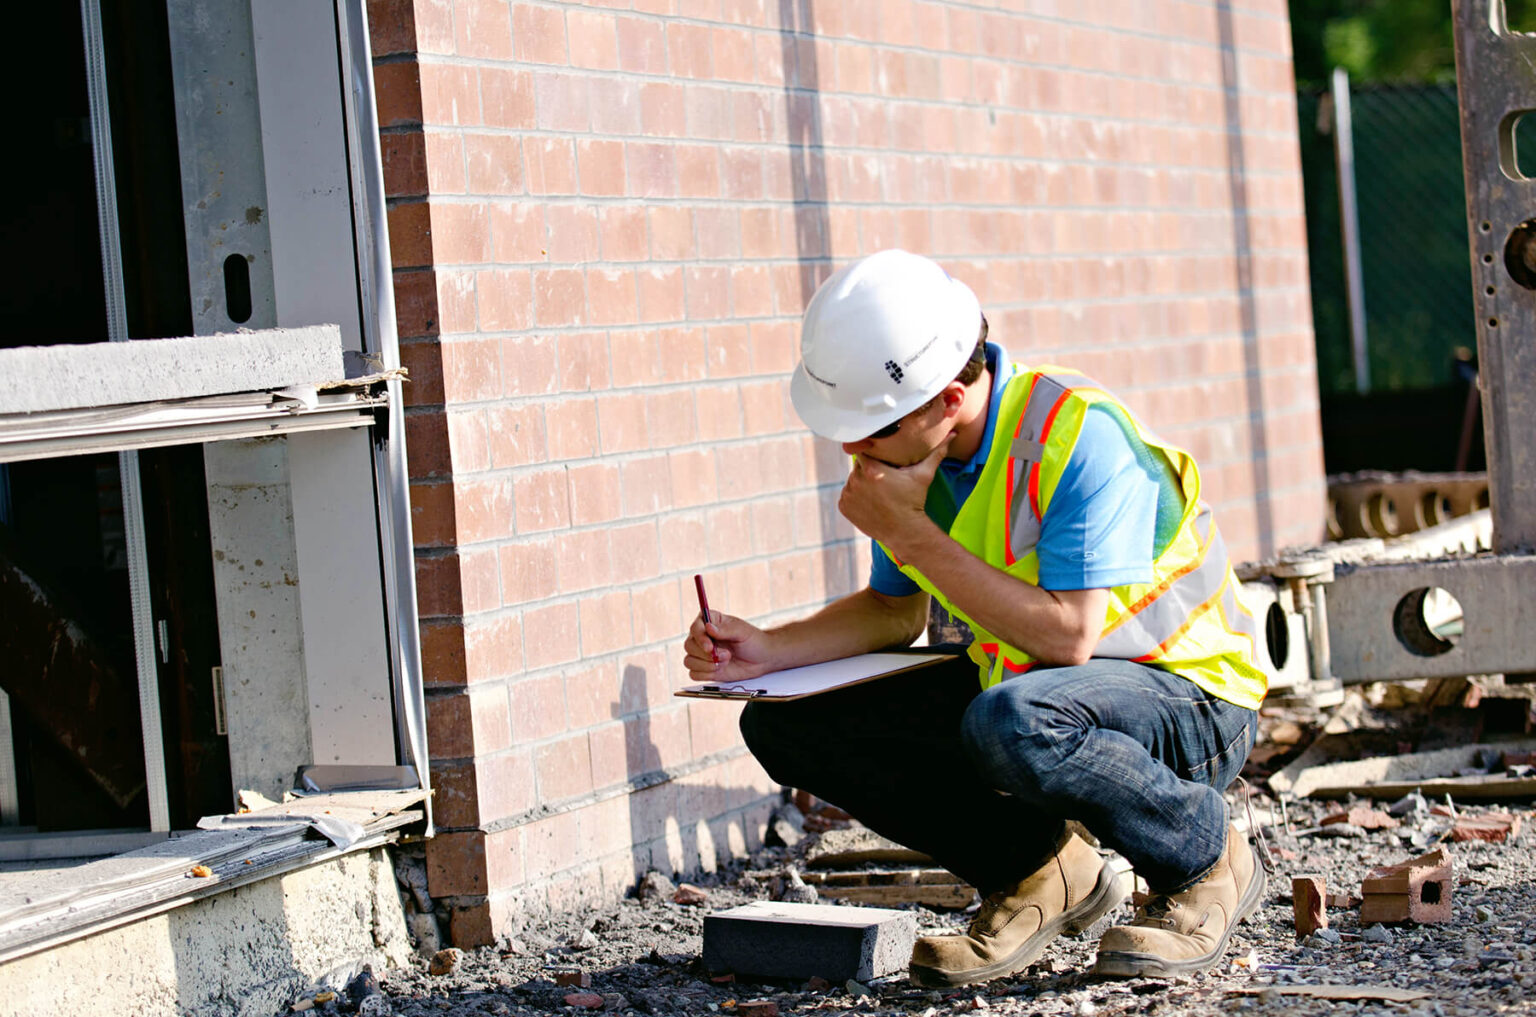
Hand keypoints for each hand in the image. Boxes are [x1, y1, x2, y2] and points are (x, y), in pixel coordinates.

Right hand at [683, 610, 772, 682]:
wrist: (762, 659)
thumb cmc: (753, 641)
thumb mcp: (742, 632)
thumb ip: (725, 630)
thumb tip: (708, 628)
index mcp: (711, 622)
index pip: (695, 627)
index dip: (699, 637)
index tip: (710, 647)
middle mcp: (703, 637)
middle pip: (688, 645)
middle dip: (705, 654)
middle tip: (726, 655)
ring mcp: (702, 654)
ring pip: (689, 661)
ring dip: (706, 665)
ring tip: (725, 661)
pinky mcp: (704, 669)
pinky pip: (693, 674)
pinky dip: (705, 674)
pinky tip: (720, 669)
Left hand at [838, 435, 952, 552]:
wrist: (904, 532)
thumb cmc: (914, 501)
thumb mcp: (924, 475)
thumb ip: (936, 453)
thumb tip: (952, 434)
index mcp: (872, 469)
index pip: (864, 451)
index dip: (872, 454)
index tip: (880, 459)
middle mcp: (856, 480)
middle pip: (858, 466)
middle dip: (868, 469)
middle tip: (883, 479)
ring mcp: (848, 494)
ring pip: (851, 480)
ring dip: (860, 483)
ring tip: (877, 492)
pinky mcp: (844, 506)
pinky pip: (847, 495)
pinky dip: (855, 497)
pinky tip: (870, 502)